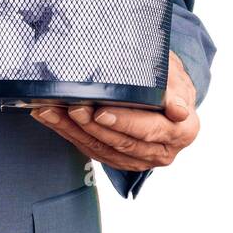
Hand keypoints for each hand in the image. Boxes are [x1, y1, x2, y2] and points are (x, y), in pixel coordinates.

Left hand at [31, 51, 199, 171]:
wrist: (166, 93)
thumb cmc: (168, 79)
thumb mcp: (174, 73)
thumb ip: (173, 88)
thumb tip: (177, 109)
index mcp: (183, 130)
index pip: (150, 129)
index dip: (124, 122)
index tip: (100, 112)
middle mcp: (164, 151)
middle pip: (122, 142)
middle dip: (91, 125)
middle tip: (70, 107)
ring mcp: (141, 159)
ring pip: (102, 148)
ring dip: (72, 130)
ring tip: (49, 111)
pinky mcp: (119, 159)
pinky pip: (91, 149)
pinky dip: (68, 133)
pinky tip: (49, 117)